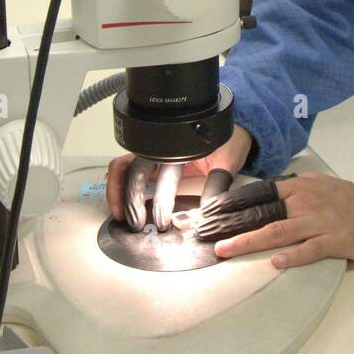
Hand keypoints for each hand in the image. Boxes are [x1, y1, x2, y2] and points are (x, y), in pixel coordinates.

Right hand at [106, 124, 253, 224]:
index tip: (163, 221)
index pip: (163, 172)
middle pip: (135, 168)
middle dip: (131, 197)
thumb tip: (205, 214)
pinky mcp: (153, 161)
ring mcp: (154, 152)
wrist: (236, 130)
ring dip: (118, 190)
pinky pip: (128, 169)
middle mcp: (162, 147)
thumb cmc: (231, 142)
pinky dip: (119, 185)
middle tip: (137, 223)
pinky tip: (119, 203)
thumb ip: (217, 186)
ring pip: (124, 166)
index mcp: (181, 144)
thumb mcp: (228, 161)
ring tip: (119, 215)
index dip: (160, 198)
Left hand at [212, 172, 353, 268]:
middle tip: (204, 234)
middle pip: (261, 214)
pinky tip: (275, 262)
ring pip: (278, 231)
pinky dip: (292, 256)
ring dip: (249, 241)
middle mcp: (304, 202)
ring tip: (225, 250)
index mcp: (298, 187)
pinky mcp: (333, 240)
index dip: (231, 204)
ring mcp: (318, 221)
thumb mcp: (318, 184)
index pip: (257, 194)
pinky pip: (309, 249)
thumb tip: (268, 190)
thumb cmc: (347, 200)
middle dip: (229, 225)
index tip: (208, 213)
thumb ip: (294, 187)